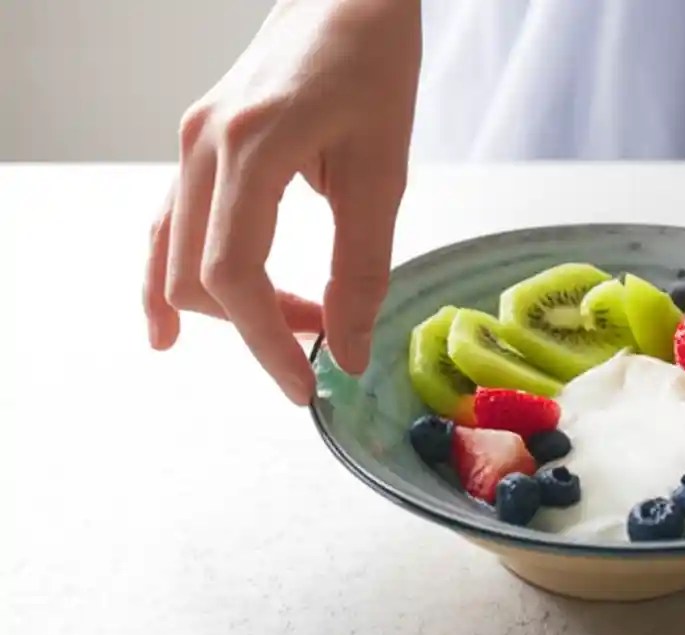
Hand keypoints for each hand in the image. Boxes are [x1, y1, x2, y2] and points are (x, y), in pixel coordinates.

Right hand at [142, 0, 420, 403]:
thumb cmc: (374, 67)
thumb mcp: (383, 172)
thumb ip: (362, 267)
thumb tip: (350, 352)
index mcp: (249, 147)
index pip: (232, 275)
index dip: (266, 342)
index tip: (307, 386)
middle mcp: (202, 145)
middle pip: (196, 276)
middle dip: (255, 328)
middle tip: (323, 345)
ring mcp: (190, 143)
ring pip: (175, 256)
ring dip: (227, 307)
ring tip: (290, 328)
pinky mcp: (196, 145)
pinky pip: (169, 225)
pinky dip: (175, 277)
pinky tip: (174, 325)